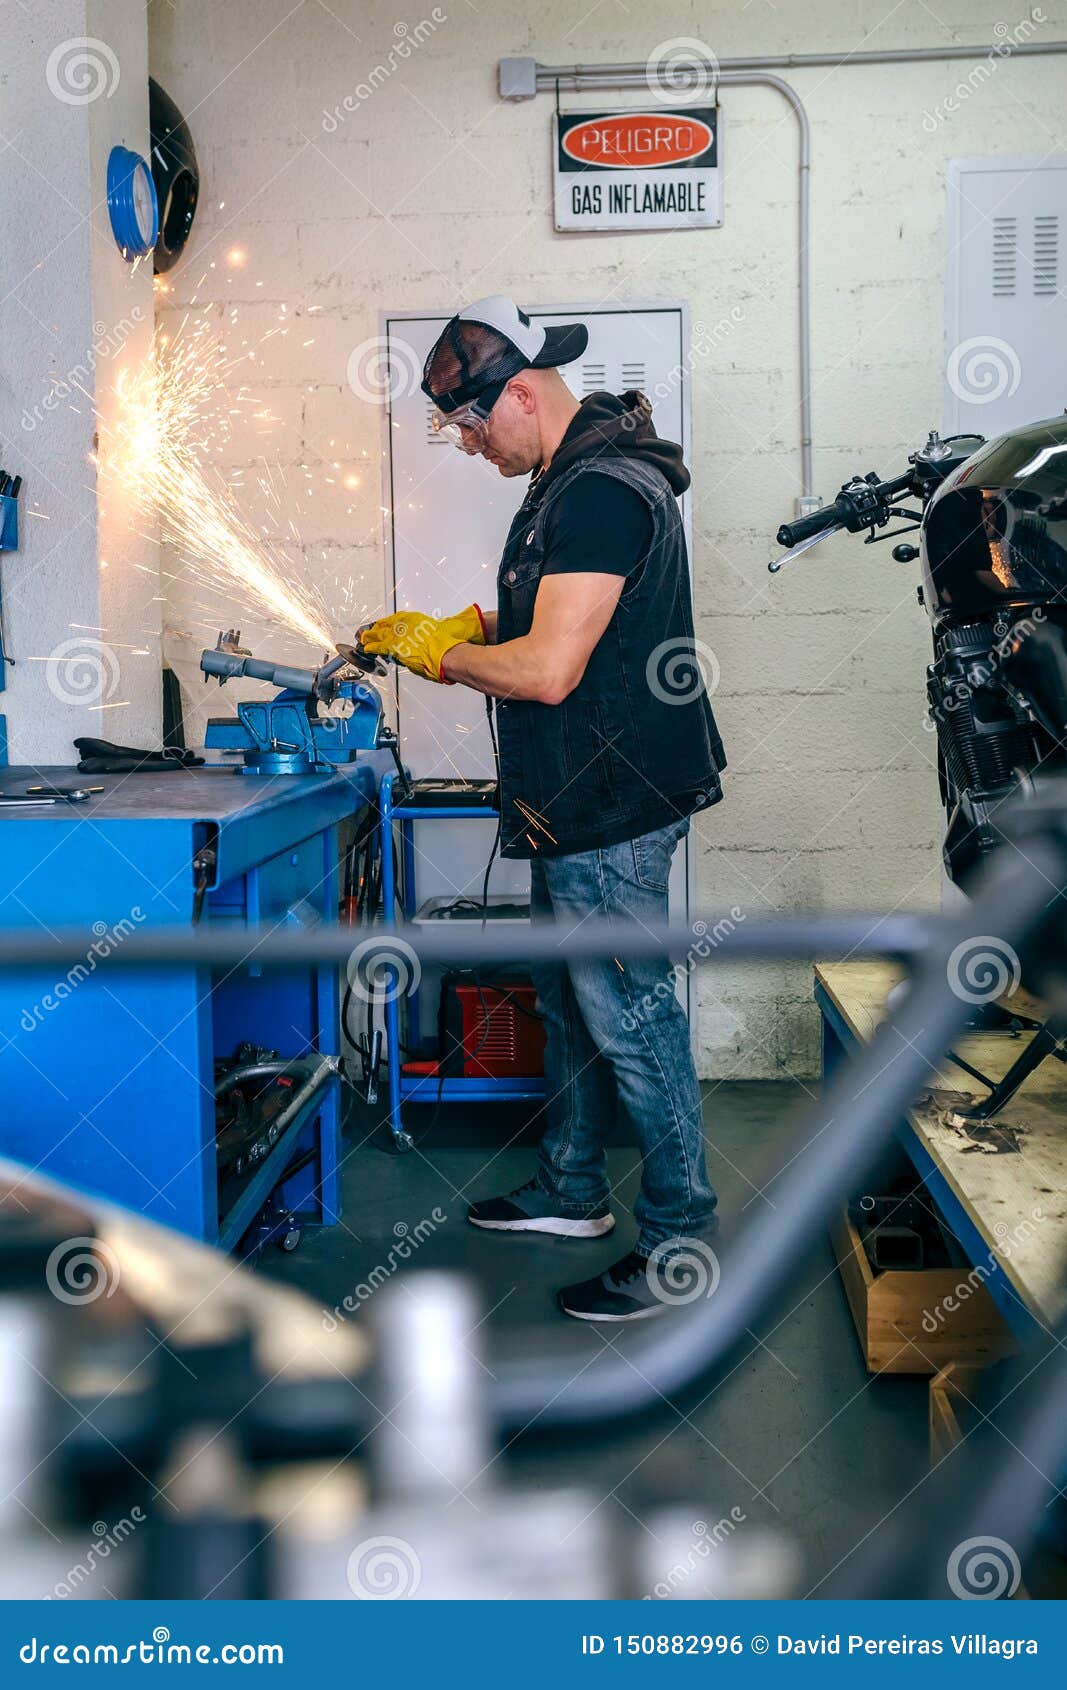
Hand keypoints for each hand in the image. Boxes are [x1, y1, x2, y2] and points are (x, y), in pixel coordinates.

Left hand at [360, 604, 485, 683]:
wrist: (444, 653)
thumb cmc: (445, 645)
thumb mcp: (438, 632)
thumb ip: (427, 636)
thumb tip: (426, 642)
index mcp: (414, 619)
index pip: (394, 620)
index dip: (386, 624)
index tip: (381, 626)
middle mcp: (404, 623)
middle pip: (384, 625)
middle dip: (375, 629)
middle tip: (367, 632)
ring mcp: (397, 634)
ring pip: (379, 634)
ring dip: (370, 637)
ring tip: (363, 638)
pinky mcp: (393, 647)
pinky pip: (378, 647)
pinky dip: (371, 647)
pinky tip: (366, 648)